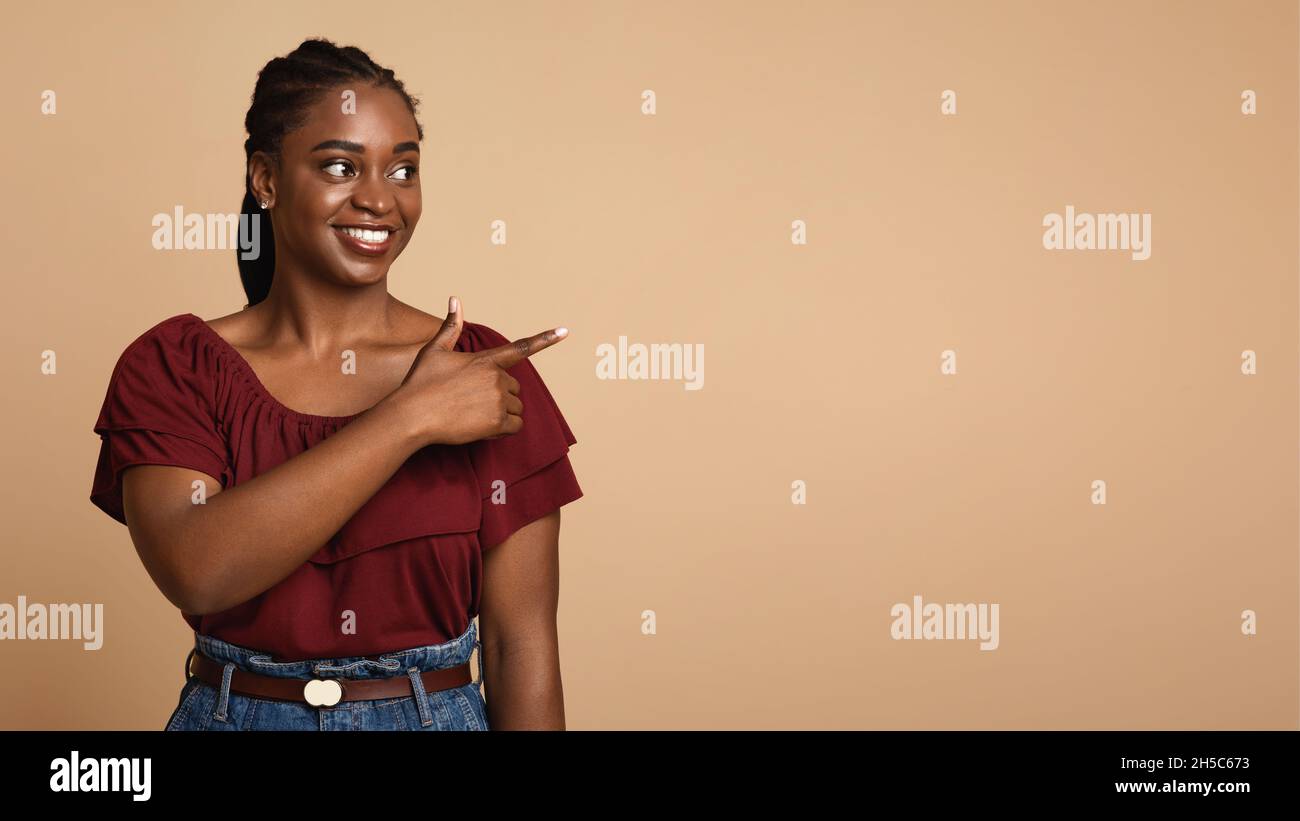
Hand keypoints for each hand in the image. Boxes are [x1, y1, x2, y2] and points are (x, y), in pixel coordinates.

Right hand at [394, 296, 568, 446]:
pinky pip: (515, 426)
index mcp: (485, 360)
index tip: (565, 331)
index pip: (522, 347)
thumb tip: (455, 299)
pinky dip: (502, 429)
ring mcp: (498, 399)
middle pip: (514, 387)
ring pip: (516, 407)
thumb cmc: (420, 383)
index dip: (545, 339)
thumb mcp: (434, 351)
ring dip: (501, 413)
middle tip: (471, 401)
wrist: (411, 415)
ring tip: (472, 414)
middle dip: (499, 395)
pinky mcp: (497, 421)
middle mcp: (496, 377)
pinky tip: (480, 427)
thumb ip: (451, 326)